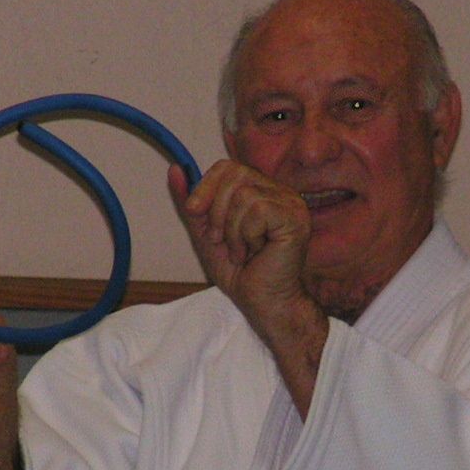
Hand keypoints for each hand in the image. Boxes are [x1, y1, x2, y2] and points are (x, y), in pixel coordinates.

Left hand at [170, 159, 311, 327]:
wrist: (261, 302)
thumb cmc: (239, 272)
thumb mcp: (205, 232)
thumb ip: (192, 203)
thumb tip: (175, 170)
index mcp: (262, 191)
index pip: (229, 167)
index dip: (206, 186)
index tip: (194, 211)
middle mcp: (279, 193)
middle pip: (235, 174)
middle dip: (216, 210)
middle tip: (220, 240)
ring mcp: (291, 204)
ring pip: (245, 196)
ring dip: (232, 230)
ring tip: (241, 251)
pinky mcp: (295, 218)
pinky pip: (258, 210)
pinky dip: (247, 235)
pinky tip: (255, 252)